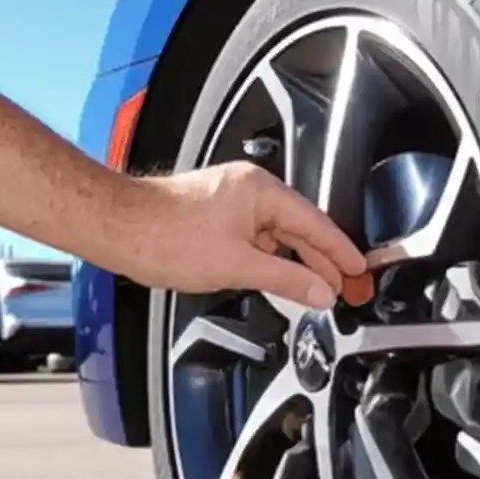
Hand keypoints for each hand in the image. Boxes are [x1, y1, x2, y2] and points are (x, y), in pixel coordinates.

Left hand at [115, 161, 370, 308]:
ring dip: (298, 262)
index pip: (317, 224)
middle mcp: (249, 189)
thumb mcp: (237, 266)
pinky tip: (281, 278)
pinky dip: (273, 258)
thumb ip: (286, 279)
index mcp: (261, 191)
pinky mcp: (217, 214)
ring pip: (279, 234)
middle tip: (348, 287)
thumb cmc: (164, 237)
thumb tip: (319, 289)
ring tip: (320, 289)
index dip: (342, 252)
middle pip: (301, 228)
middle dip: (325, 261)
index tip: (360, 272)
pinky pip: (258, 237)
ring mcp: (232, 200)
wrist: (118, 228)